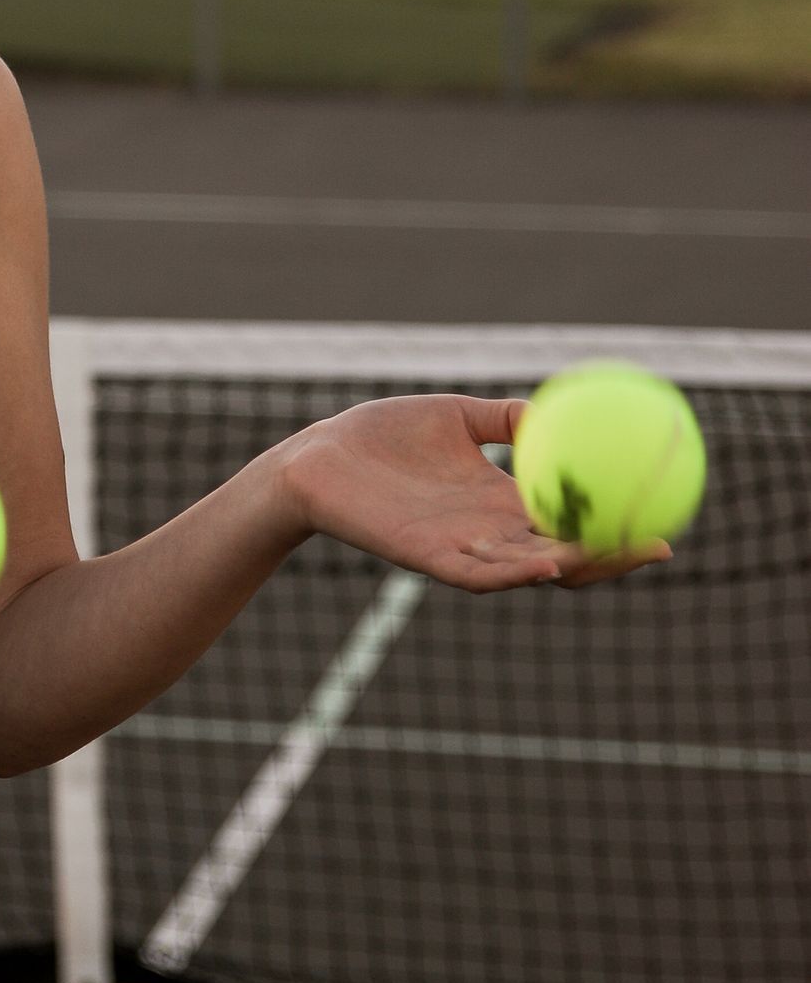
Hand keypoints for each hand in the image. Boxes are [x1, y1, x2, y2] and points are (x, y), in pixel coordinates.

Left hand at [278, 393, 667, 592]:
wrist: (317, 458)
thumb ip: (503, 417)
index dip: (615, 525)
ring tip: (612, 553)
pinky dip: (513, 573)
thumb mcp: (453, 417)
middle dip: (611, 557)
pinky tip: (546, 564)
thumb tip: (557, 407)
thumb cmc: (381, 437)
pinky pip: (478, 574)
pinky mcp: (428, 560)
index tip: (665, 516)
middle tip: (657, 542)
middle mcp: (489, 534)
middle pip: (563, 557)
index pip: (570, 523)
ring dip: (570, 566)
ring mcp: (462, 551)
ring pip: (528, 569)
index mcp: (500, 502)